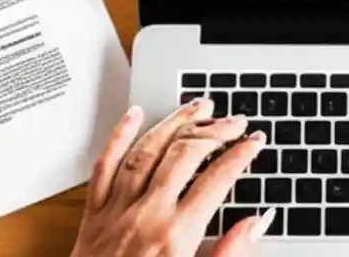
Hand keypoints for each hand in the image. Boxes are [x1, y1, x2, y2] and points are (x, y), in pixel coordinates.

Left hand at [71, 98, 272, 256]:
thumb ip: (229, 254)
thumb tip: (255, 223)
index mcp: (177, 237)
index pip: (218, 179)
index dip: (241, 154)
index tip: (255, 143)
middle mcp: (146, 216)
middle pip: (185, 154)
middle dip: (215, 130)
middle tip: (235, 121)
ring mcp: (116, 212)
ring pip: (147, 149)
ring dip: (175, 122)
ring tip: (197, 106)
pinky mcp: (92, 217)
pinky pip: (105, 165)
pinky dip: (119, 136)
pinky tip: (134, 116)